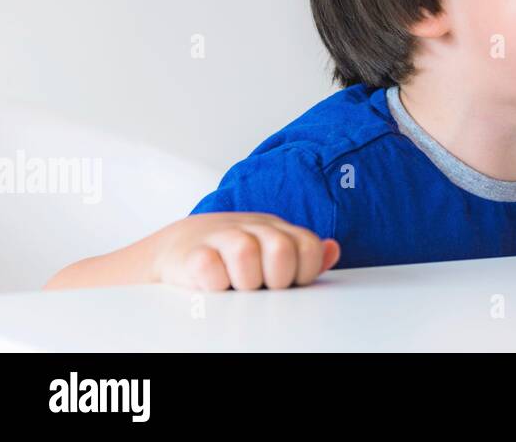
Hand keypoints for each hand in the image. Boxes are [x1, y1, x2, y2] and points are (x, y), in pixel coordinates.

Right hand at [151, 212, 340, 290]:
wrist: (182, 246)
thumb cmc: (236, 258)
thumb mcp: (273, 255)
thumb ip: (306, 258)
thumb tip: (333, 249)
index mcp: (279, 230)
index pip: (308, 247)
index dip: (304, 273)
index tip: (288, 283)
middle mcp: (253, 228)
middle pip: (281, 249)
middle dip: (277, 278)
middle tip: (262, 287)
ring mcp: (221, 236)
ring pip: (245, 252)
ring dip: (244, 280)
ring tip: (237, 286)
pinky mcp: (191, 252)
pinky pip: (208, 266)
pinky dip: (213, 282)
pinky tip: (213, 284)